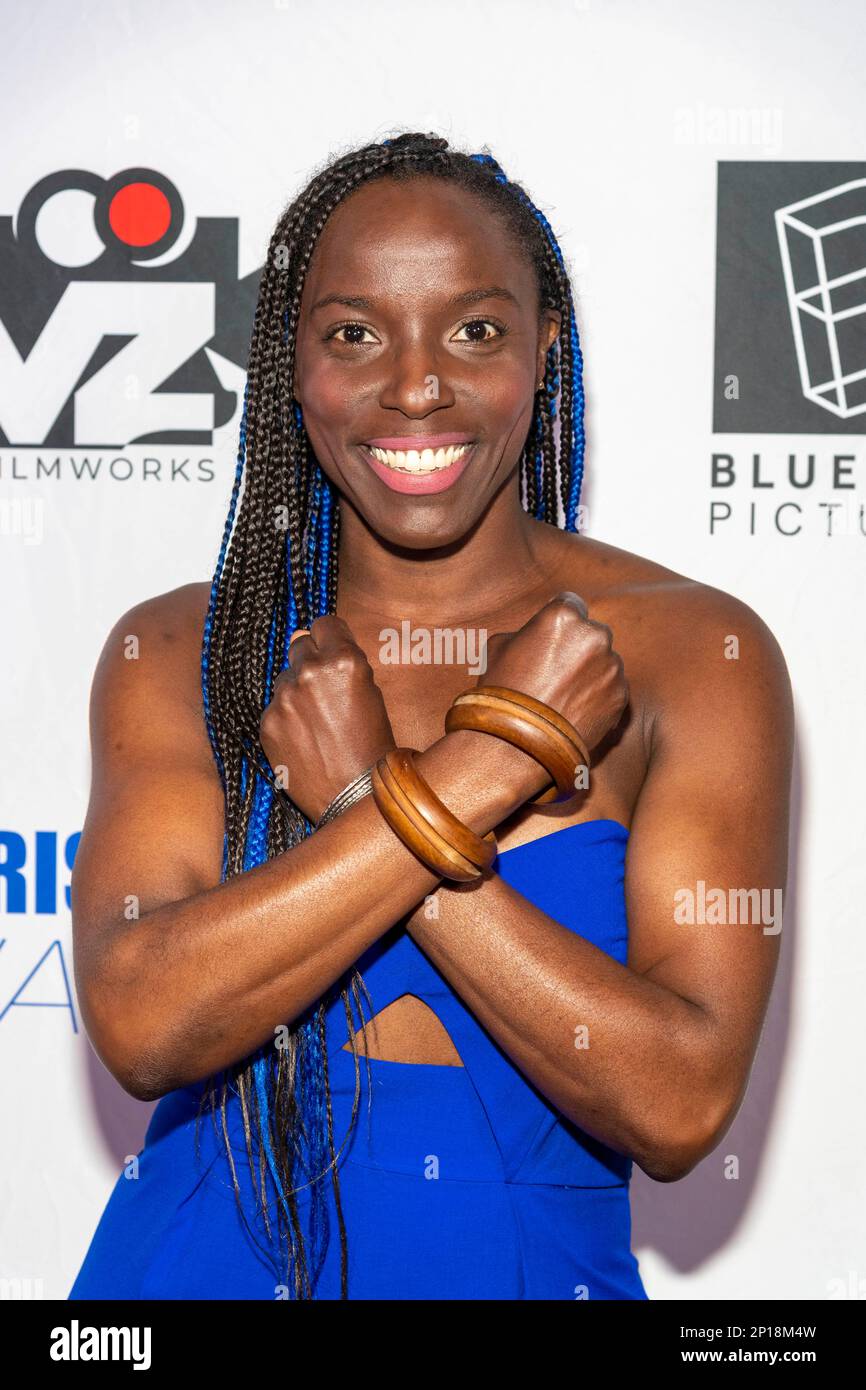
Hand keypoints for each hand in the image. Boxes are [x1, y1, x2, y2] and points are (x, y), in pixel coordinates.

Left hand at [259, 616, 395, 822]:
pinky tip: (304, 739)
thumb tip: (310, 640)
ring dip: (296, 691)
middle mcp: (311, 672)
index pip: (324, 623)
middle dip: (311, 662)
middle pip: (300, 645)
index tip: (331, 650)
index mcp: (344, 660)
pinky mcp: (268, 722)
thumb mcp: (372, 694)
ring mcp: (285, 697)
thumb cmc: (373, 747)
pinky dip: (285, 718)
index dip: (330, 637)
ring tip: (316, 722)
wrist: (356, 796)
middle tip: (324, 691)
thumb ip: (343, 664)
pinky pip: (274, 707)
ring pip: (284, 677)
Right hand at [478, 591, 627, 753]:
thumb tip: (536, 634)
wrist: (517, 744)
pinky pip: (613, 688)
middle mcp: (595, 635)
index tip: (552, 638)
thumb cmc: (502, 693)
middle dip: (579, 646)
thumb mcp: (499, 648)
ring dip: (592, 672)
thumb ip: (527, 632)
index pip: (570, 603)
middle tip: (558, 671)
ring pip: (606, 661)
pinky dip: (600, 697)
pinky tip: (575, 711)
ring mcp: (612, 667)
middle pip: (592, 632)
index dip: (559, 622)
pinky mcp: (622, 697)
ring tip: (565, 696)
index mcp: (564, 616)